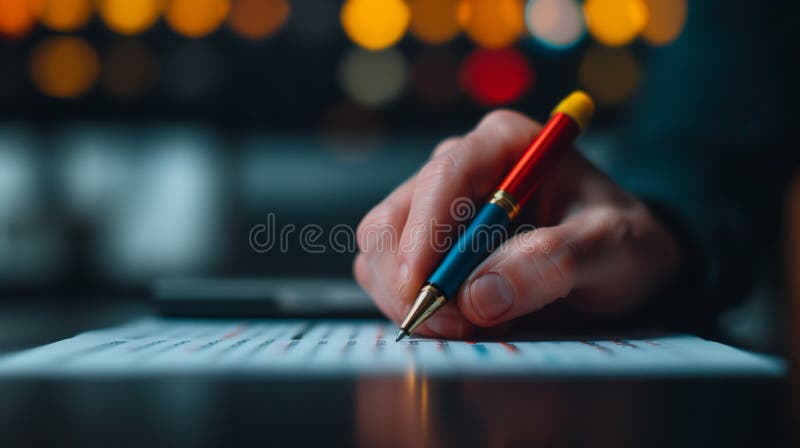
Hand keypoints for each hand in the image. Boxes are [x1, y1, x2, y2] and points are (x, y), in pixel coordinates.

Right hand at [354, 110, 681, 338]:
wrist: (619, 260)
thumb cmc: (619, 240)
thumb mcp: (612, 246)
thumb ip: (555, 262)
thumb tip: (478, 297)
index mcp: (503, 143)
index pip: (445, 176)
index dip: (426, 233)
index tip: (425, 289)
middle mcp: (460, 166)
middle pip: (397, 216)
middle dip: (409, 277)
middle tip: (451, 325)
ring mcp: (436, 205)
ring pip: (379, 246)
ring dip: (403, 295)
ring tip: (460, 326)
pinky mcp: (424, 242)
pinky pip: (385, 271)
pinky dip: (404, 303)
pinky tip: (451, 320)